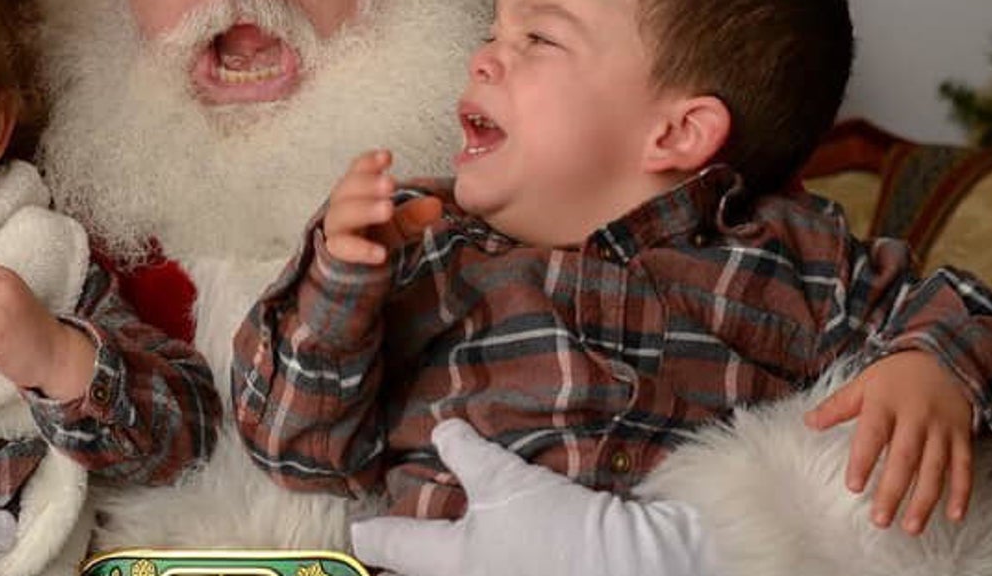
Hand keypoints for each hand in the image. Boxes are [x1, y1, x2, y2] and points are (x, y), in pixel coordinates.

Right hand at [321, 150, 440, 264]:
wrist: (367, 270)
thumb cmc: (382, 238)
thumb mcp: (402, 223)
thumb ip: (416, 215)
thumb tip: (435, 205)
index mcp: (355, 194)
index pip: (357, 172)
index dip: (368, 163)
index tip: (387, 157)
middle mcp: (342, 209)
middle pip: (345, 191)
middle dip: (367, 184)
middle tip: (389, 184)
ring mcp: (337, 230)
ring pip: (340, 216)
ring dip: (364, 209)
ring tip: (387, 208)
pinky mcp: (338, 254)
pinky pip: (343, 249)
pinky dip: (361, 249)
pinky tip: (380, 253)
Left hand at [350, 420, 706, 575]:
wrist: (637, 568)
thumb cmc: (558, 533)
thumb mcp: (506, 485)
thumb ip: (468, 456)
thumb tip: (442, 430)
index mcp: (451, 565)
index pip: (388, 546)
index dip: (368, 532)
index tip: (354, 525)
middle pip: (418, 568)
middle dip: (408, 551)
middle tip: (397, 527)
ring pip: (455, 568)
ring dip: (446, 551)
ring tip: (453, 526)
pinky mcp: (532, 575)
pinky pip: (494, 564)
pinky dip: (489, 549)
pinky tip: (504, 534)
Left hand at [804, 350, 974, 532]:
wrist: (946, 357)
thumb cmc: (897, 375)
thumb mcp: (864, 383)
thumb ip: (838, 406)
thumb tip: (808, 422)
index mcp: (886, 403)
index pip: (872, 434)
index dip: (863, 460)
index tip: (854, 486)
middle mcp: (916, 417)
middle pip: (905, 458)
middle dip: (893, 491)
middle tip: (880, 520)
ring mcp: (942, 429)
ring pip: (935, 469)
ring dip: (925, 501)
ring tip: (911, 527)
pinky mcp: (963, 437)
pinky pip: (964, 467)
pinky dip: (962, 492)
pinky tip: (955, 517)